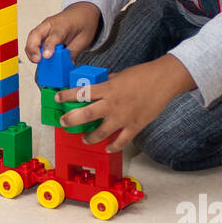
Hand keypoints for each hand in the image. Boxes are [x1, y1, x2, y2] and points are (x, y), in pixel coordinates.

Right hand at [25, 3, 100, 62]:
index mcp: (64, 24)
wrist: (82, 13)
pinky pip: (33, 42)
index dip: (49, 46)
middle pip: (36, 34)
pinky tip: (38, 59)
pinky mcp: (42, 33)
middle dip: (33, 48)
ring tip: (36, 61)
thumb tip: (67, 65)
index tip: (46, 56)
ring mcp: (44, 28)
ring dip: (31, 51)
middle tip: (37, 60)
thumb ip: (74, 52)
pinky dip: (33, 51)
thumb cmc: (83, 23)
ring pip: (32, 38)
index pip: (54, 35)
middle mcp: (50, 24)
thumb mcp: (84, 39)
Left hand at [52, 55, 195, 152]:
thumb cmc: (142, 74)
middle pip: (85, 115)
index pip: (81, 92)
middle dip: (71, 120)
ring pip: (101, 133)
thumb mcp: (119, 75)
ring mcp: (123, 117)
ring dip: (89, 137)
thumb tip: (96, 89)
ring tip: (84, 138)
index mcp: (107, 88)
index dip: (66, 95)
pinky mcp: (135, 126)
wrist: (164, 80)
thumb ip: (107, 84)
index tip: (57, 97)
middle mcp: (112, 104)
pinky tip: (107, 148)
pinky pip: (121, 141)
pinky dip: (113, 146)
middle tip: (64, 122)